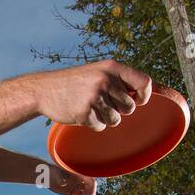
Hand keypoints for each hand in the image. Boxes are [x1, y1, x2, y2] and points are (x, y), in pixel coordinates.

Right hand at [32, 59, 151, 130]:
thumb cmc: (75, 82)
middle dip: (119, 110)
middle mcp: (105, 80)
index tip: (138, 101)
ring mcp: (95, 97)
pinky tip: (81, 112)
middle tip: (103, 103)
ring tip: (90, 107)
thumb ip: (120, 80)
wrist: (45, 89)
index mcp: (112, 67)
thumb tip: (150, 92)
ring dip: (105, 118)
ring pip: (116, 119)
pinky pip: (100, 126)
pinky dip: (93, 123)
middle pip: (129, 107)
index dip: (145, 95)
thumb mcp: (98, 72)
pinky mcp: (85, 112)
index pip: (144, 82)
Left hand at [53, 169, 96, 194]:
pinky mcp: (73, 192)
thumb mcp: (58, 173)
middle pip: (88, 193)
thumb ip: (61, 178)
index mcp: (82, 174)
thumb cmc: (54, 171)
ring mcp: (78, 188)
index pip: (92, 183)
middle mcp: (82, 182)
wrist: (49, 174)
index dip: (92, 191)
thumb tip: (63, 183)